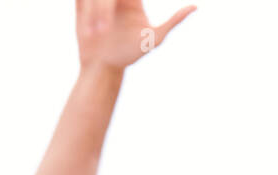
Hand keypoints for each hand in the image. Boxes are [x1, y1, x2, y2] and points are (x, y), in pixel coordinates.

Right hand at [76, 0, 194, 71]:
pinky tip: (89, 23)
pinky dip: (85, 7)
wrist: (102, 65)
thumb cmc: (130, 55)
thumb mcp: (155, 38)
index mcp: (133, 0)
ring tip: (97, 35)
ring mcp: (98, 0)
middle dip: (105, 7)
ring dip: (95, 11)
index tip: (129, 5)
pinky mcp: (81, 4)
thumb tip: (196, 7)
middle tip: (106, 29)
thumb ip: (174, 21)